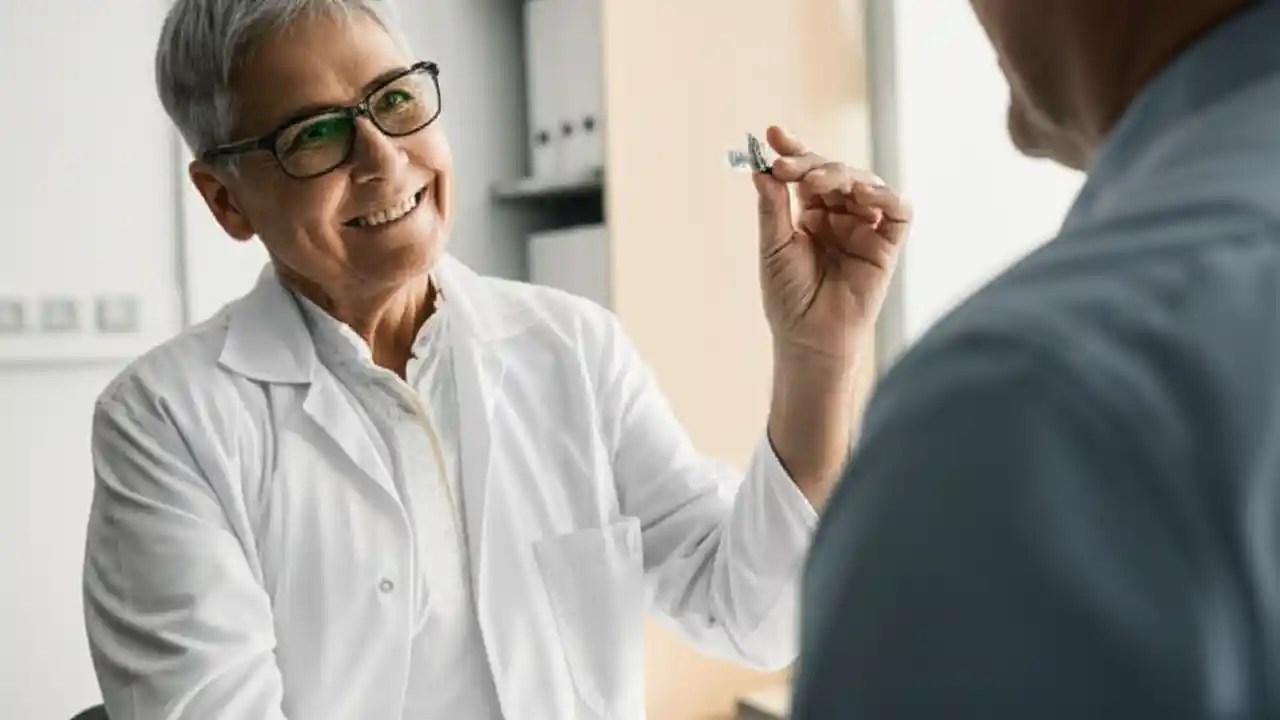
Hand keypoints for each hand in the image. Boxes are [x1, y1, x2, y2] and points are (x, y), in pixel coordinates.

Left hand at [753, 126, 910, 368]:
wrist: (809, 339)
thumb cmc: (788, 298)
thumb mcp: (774, 248)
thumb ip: (773, 207)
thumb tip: (760, 167)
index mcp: (810, 213)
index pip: (804, 172)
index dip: (793, 151)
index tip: (774, 134)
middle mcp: (839, 215)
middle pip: (833, 172)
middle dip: (812, 163)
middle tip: (788, 166)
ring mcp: (865, 227)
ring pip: (864, 183)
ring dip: (842, 175)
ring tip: (816, 182)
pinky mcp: (888, 245)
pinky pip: (898, 210)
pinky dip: (885, 196)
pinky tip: (862, 193)